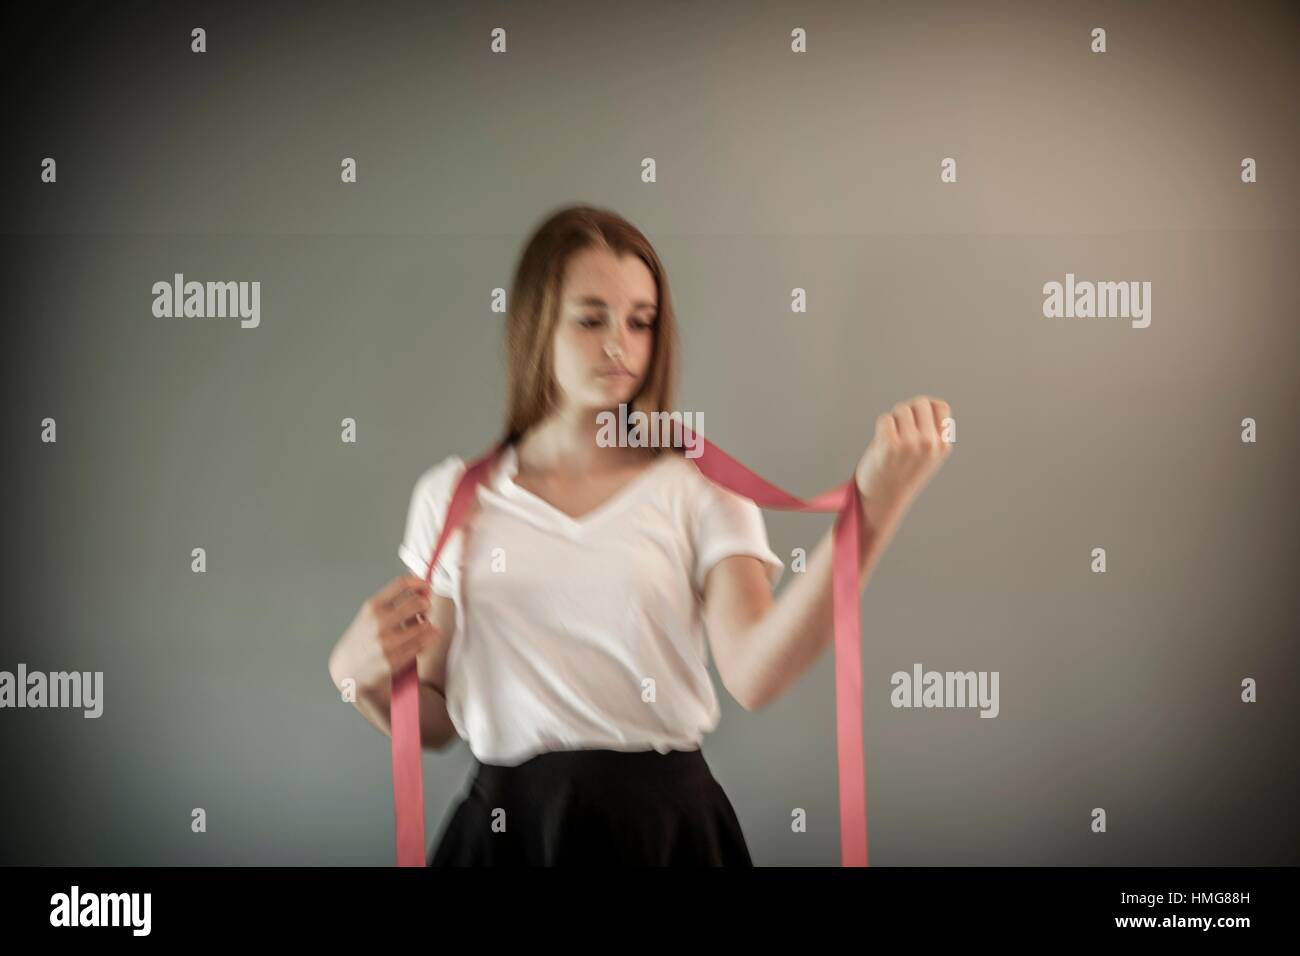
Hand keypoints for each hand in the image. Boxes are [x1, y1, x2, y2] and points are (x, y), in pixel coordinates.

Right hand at [329, 575, 442, 694]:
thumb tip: (420, 592)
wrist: (347, 669)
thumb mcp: (369, 616)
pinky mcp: (394, 661)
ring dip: (428, 625)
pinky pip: (422, 645)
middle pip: (417, 603)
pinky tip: (422, 640)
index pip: (401, 584)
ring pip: (425, 626)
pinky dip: (428, 640)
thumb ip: (392, 603)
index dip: (419, 582)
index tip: (426, 586)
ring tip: (422, 628)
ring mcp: (386, 643)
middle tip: (425, 610)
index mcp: (372, 607)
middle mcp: (379, 623)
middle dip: (426, 605)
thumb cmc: (361, 640)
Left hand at [854, 395, 953, 523]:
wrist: (883, 498)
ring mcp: (911, 444)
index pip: (941, 406)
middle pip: (921, 402)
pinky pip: (885, 419)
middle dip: (908, 412)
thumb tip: (928, 401)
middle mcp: (930, 443)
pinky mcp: (890, 446)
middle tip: (901, 432)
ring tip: (892, 441)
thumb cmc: (902, 471)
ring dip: (893, 421)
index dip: (925, 410)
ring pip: (902, 409)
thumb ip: (930, 427)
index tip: (916, 426)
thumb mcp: (927, 452)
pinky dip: (881, 428)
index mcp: (943, 444)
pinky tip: (882, 446)